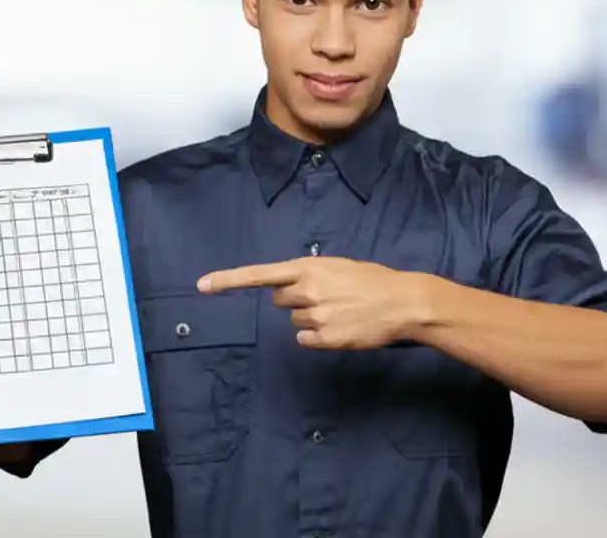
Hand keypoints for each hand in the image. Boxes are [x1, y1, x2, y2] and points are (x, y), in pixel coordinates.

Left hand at [196, 256, 428, 349]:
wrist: (404, 303)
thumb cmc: (373, 281)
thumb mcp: (338, 266)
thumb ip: (310, 275)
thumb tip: (290, 288)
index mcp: (308, 268)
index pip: (258, 274)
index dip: (228, 280)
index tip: (202, 286)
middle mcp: (306, 291)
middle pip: (280, 301)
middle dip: (296, 299)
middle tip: (327, 296)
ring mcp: (315, 317)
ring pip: (295, 321)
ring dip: (312, 317)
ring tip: (341, 311)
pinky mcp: (325, 339)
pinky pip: (306, 339)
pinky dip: (319, 336)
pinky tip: (341, 327)